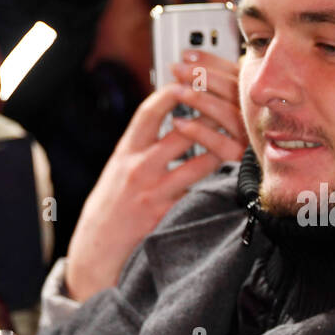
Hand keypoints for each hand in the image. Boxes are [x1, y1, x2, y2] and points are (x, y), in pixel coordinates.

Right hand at [64, 50, 244, 301]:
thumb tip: (162, 123)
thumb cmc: (108, 209)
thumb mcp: (115, 171)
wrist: (95, 251)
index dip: (170, 94)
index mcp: (124, 154)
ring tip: (239, 140)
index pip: (148, 113)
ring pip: (200, 163)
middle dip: (208, 118)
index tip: (188, 83)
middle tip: (229, 108)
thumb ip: (138, 148)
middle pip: (182, 133)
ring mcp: (155, 192)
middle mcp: (139, 168)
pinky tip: (233, 178)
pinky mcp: (168, 214)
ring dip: (222, 149)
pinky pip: (200, 193)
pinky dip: (217, 184)